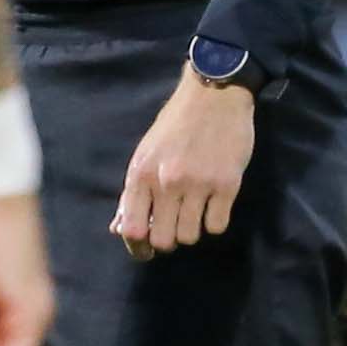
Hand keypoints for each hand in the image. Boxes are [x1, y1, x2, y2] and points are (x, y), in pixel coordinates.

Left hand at [114, 68, 253, 257]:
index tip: (146, 250)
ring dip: (192, 229)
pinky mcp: (227, 185)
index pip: (132, 229)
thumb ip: (133, 193)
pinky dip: (214, 221)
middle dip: (168, 239)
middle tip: (175, 225)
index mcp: (141, 174)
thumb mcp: (146, 154)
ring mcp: (198, 184)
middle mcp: (167, 182)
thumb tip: (119, 229)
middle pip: (163, 241)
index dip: (138, 247)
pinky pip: (217, 226)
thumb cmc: (176, 125)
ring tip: (195, 211)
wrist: (214, 95)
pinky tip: (213, 205)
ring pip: (190, 236)